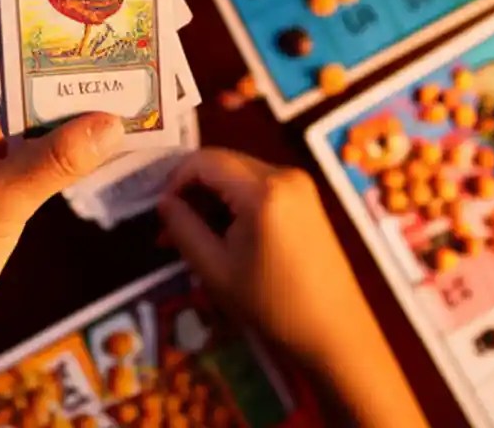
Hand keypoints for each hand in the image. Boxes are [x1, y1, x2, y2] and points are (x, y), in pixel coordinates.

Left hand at [0, 49, 124, 341]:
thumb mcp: (4, 199)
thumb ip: (58, 159)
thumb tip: (113, 122)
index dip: (18, 20)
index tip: (65, 3)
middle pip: (4, 71)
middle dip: (50, 59)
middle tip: (105, 37)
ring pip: (18, 106)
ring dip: (57, 99)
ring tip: (112, 76)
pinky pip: (24, 139)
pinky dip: (54, 134)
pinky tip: (95, 128)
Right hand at [156, 149, 347, 357]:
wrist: (334, 332)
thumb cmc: (271, 304)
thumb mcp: (215, 269)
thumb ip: (183, 228)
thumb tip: (163, 202)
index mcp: (263, 189)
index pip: (205, 160)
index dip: (174, 179)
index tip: (159, 211)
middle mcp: (285, 175)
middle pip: (223, 162)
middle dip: (193, 189)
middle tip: (170, 227)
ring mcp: (300, 186)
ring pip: (240, 174)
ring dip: (213, 196)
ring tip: (194, 235)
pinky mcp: (307, 200)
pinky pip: (260, 186)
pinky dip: (236, 202)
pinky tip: (226, 234)